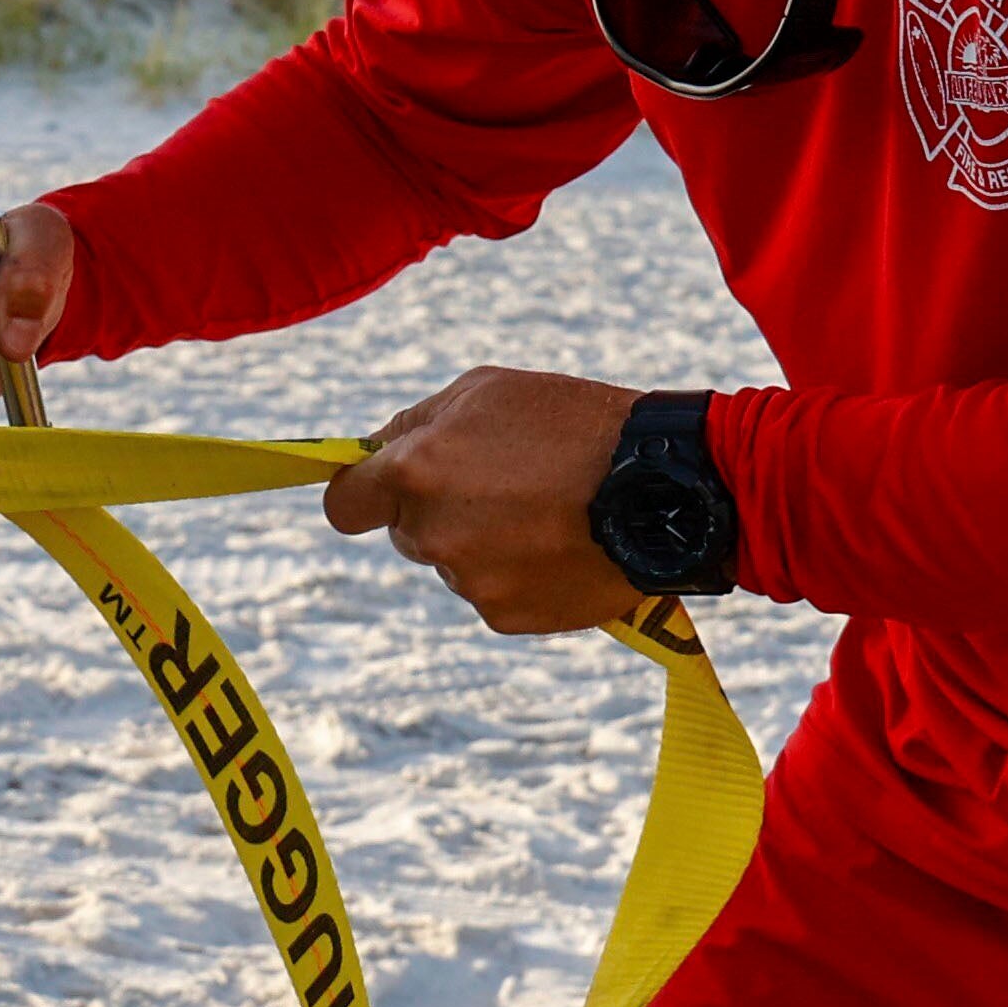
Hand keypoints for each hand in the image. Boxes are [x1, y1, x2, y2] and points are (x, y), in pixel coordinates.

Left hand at [322, 367, 644, 634]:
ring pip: (455, 562)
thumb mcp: (487, 391)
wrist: (662, 489)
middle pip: (407, 533)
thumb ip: (419, 423)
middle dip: (436, 511)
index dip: (361, 495)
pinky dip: (518, 572)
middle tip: (500, 483)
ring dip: (483, 540)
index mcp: (415, 472)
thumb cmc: (574, 423)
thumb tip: (378, 450)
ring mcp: (470, 581)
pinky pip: (494, 592)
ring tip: (546, 509)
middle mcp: (432, 534)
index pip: (345, 505)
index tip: (377, 490)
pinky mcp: (506, 615)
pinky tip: (561, 541)